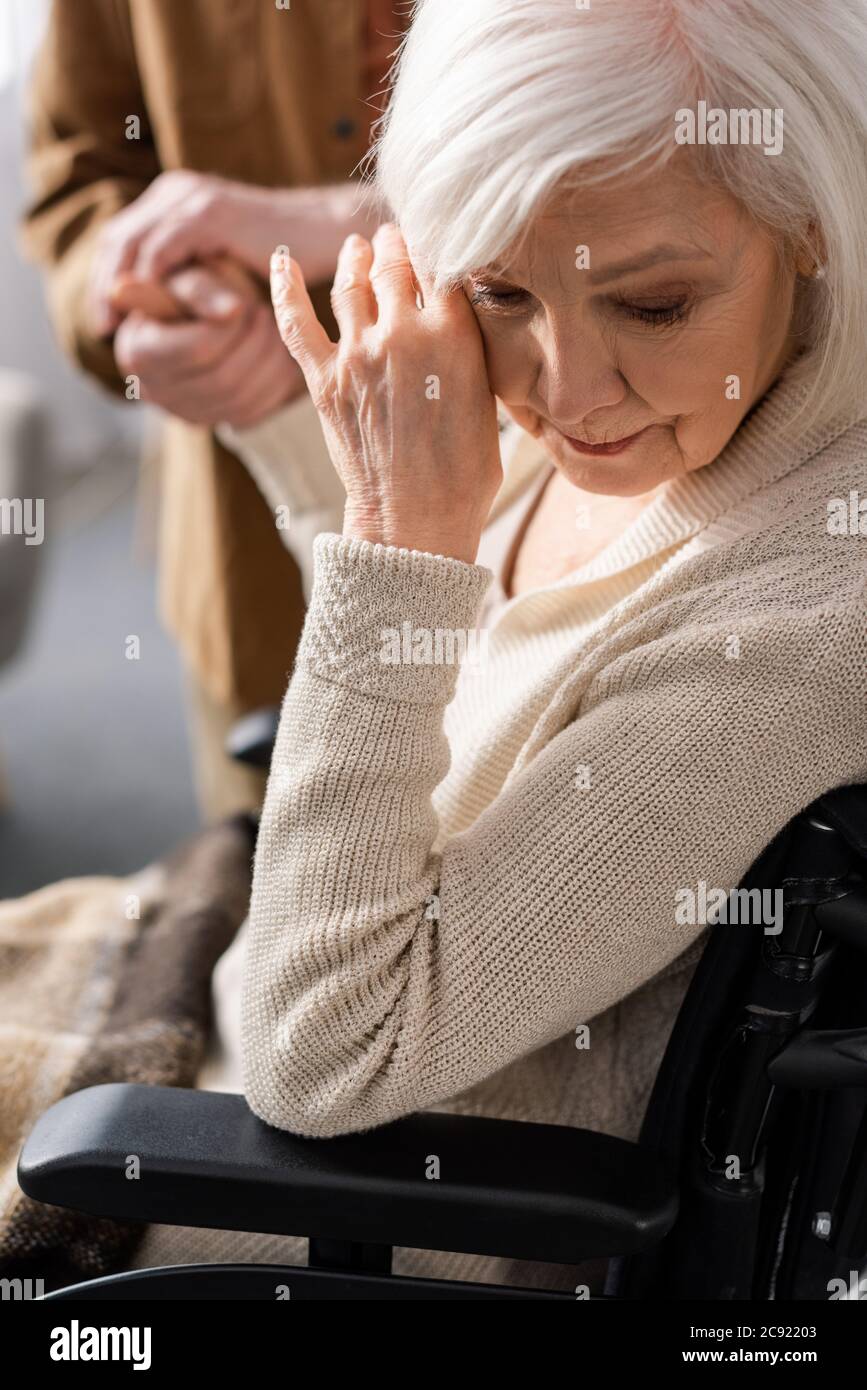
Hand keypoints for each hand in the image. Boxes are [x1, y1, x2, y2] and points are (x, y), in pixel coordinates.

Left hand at [90, 170, 380, 336]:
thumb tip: (156, 312)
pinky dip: (152, 282)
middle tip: (104, 327)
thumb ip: (189, 277)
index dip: (105, 278)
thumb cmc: (284, 259)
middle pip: (119, 237)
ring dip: (122, 288)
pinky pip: (163, 249)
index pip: (122, 237)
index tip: (105, 321)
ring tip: (120, 326)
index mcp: (177, 199)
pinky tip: (152, 313)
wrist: (329, 235)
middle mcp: (178, 191)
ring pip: (133, 242)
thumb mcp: (222, 269)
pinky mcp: (212, 215)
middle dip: (105, 284)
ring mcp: (194, 198)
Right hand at [113, 263, 305, 428]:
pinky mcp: (215, 420)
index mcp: (139, 353)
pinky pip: (255, 411)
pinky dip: (275, 382)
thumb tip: (233, 310)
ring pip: (242, 399)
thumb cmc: (185, 290)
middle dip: (254, 344)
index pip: (198, 349)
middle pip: (222, 380)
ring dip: (270, 361)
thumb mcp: (184, 278)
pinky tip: (279, 353)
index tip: (243, 303)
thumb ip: (203, 290)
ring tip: (274, 329)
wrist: (191, 316)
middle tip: (266, 313)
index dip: (229, 326)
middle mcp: (156, 391)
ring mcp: (186, 413)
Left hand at [268, 223, 501, 563]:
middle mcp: (401, 333)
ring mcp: (356, 355)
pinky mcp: (323, 380)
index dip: (438, 246)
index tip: (438, 238)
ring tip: (358, 247)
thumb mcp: (487, 401)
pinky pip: (296, 322)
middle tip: (395, 237)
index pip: (442, 263)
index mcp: (452, 335)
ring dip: (355, 258)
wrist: (415, 519)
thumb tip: (460, 323)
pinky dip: (284, 287)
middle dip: (395, 245)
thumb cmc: (464, 473)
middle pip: (394, 264)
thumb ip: (470, 352)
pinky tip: (281, 260)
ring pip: (350, 283)